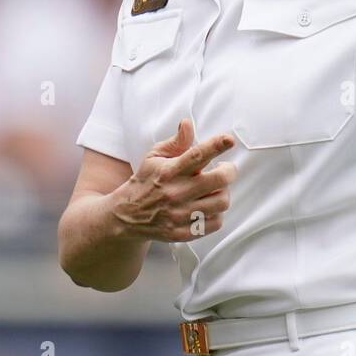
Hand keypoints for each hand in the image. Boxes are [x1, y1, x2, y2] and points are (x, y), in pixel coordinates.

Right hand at [112, 119, 236, 241]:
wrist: (126, 216)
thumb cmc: (146, 181)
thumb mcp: (155, 157)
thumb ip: (175, 142)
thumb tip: (187, 123)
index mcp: (170, 171)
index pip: (197, 155)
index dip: (216, 145)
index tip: (229, 139)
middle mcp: (176, 193)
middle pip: (219, 179)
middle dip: (229, 171)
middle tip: (224, 169)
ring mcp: (180, 214)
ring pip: (222, 201)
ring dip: (223, 193)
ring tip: (214, 189)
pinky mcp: (182, 232)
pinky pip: (216, 223)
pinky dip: (216, 214)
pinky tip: (207, 207)